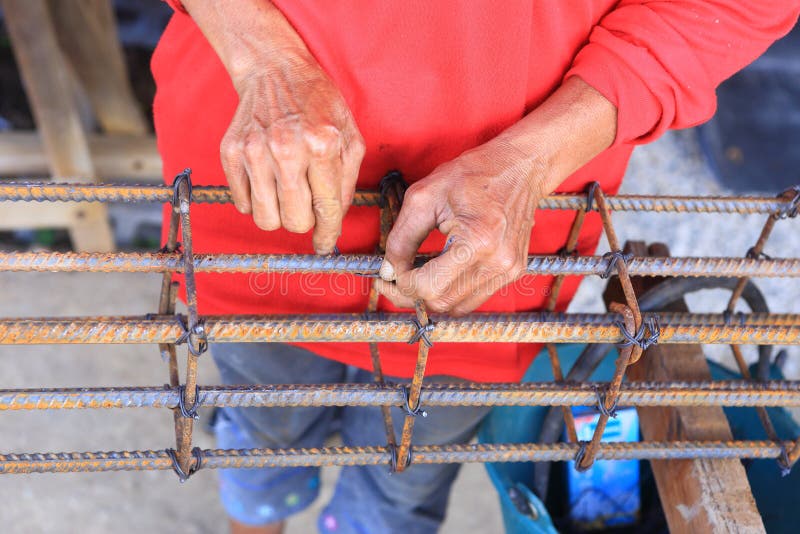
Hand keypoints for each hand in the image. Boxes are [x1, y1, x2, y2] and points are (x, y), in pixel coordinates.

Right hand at [221, 55, 364, 253]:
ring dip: (279, 215)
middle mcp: (287, 149)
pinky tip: (268, 180)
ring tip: (287, 194)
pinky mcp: (231, 153)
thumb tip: (333, 222)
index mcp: (322, 145)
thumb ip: (346, 182)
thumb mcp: (350, 136)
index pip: (326, 210)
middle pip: (294, 222)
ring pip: (265, 220)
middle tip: (307, 206)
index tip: (325, 244)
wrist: (275, 71)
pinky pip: (243, 204)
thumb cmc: (318, 104)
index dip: (328, 234)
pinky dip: (257, 201)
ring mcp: (254, 151)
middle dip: (305, 222)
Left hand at [375, 140, 543, 315]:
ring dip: (431, 297)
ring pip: (457, 307)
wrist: (520, 167)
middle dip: (411, 295)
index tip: (388, 273)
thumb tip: (389, 272)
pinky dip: (451, 291)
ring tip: (414, 277)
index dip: (401, 283)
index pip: (428, 286)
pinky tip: (438, 273)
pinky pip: (473, 298)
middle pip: (442, 303)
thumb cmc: (472, 174)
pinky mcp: (513, 273)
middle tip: (393, 279)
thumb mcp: (424, 196)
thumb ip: (402, 238)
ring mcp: (509, 271)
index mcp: (478, 241)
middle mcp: (498, 263)